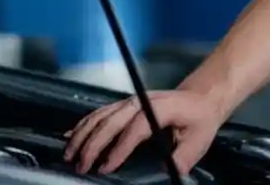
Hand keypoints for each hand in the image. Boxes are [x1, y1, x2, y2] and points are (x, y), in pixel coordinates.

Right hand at [63, 89, 227, 174]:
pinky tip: (71, 136)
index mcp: (161, 107)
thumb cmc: (199, 119)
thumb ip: (183, 157)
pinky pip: (99, 113)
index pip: (137, 127)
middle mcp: (142, 101)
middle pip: (112, 120)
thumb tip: (169, 171)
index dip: (120, 147)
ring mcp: (131, 101)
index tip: (107, 167)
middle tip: (82, 166)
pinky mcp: (124, 105)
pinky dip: (83, 124)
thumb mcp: (199, 140)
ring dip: (83, 134)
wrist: (199, 98)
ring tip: (70, 155)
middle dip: (93, 144)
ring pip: (100, 115)